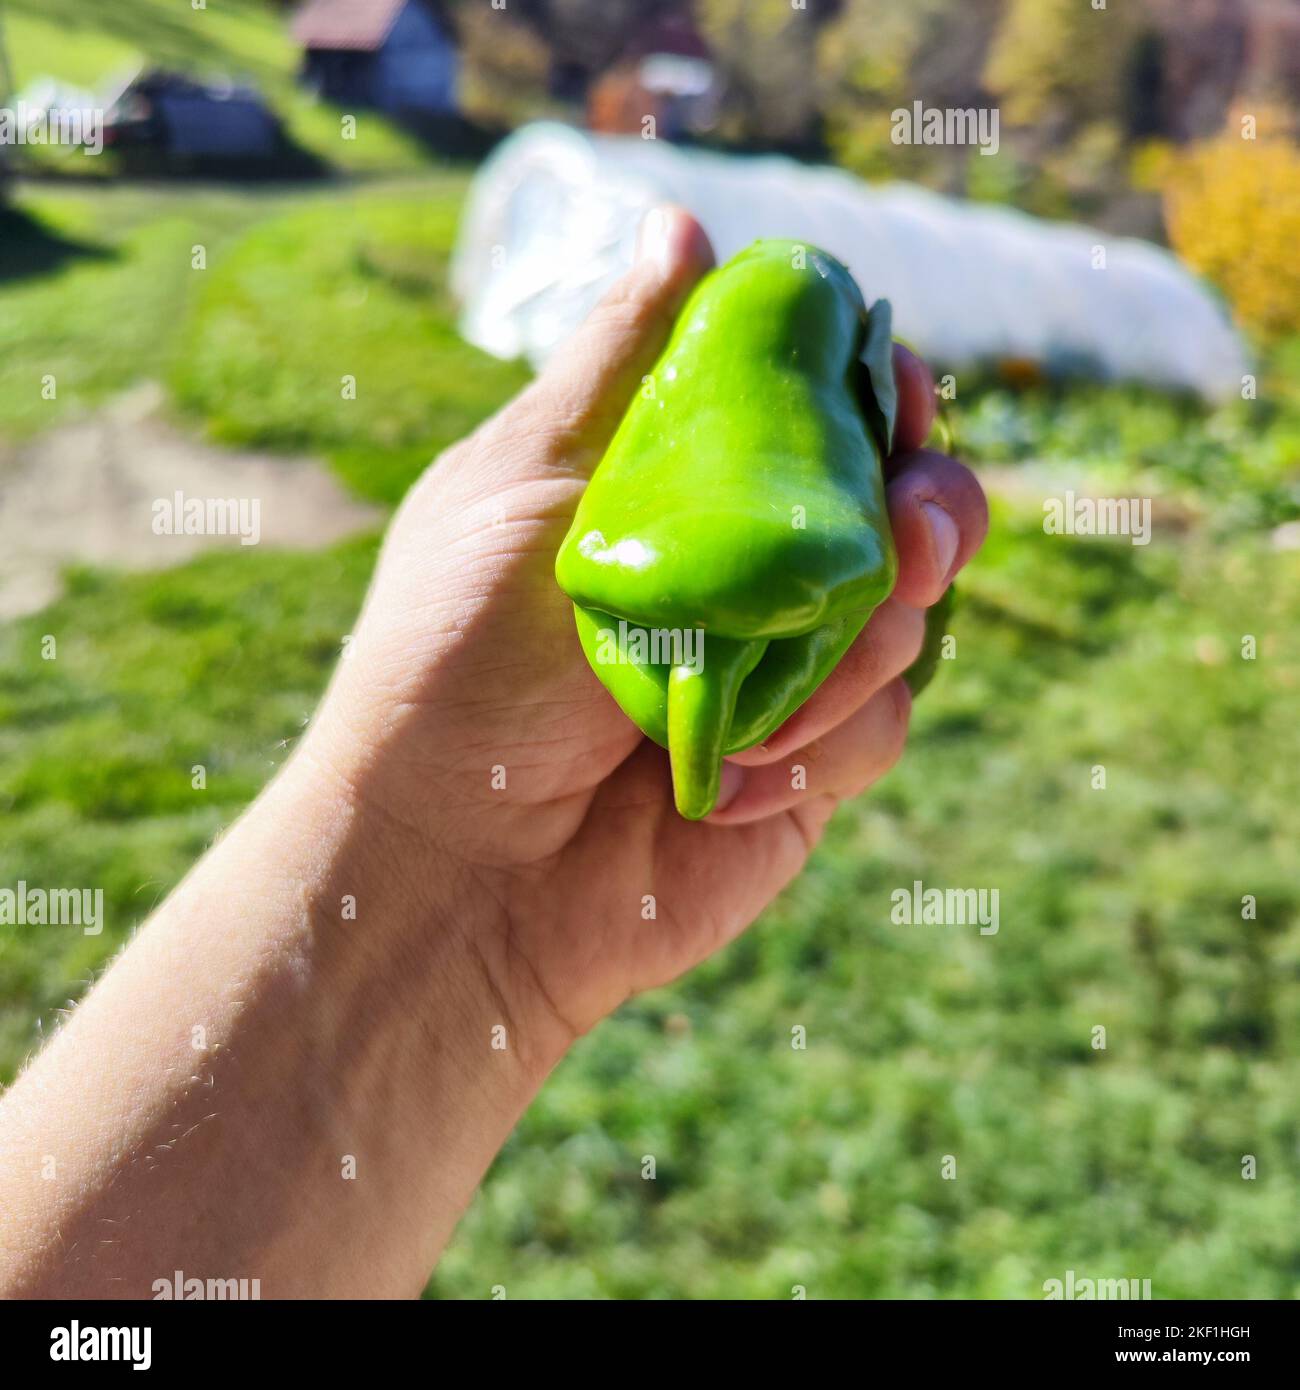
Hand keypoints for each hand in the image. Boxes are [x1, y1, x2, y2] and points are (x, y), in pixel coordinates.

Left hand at [309, 207, 988, 1061]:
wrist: (454, 862)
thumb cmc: (458, 657)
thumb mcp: (522, 482)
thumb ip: (620, 364)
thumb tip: (687, 223)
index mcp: (685, 493)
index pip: (819, 416)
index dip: (875, 391)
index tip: (892, 388)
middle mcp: (747, 578)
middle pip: (898, 509)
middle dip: (924, 506)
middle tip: (908, 522)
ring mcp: (786, 676)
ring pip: (910, 620)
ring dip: (863, 639)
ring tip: (771, 684)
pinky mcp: (807, 773)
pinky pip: (879, 733)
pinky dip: (821, 744)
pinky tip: (731, 776)